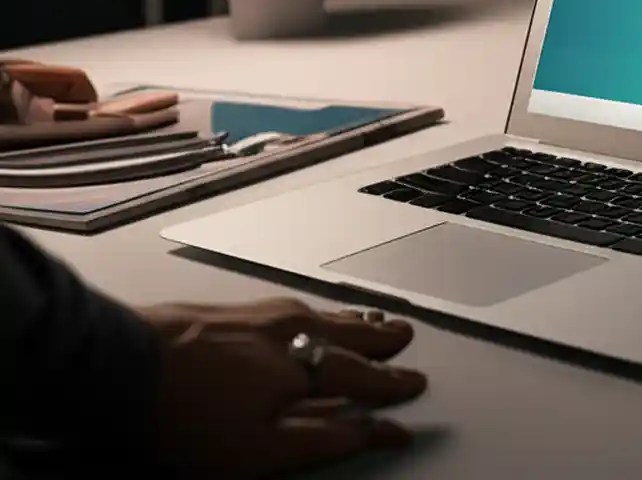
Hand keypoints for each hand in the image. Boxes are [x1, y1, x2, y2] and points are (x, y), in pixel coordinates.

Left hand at [136, 297, 427, 477]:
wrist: (112, 366)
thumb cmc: (183, 417)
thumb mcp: (262, 450)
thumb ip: (327, 440)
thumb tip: (381, 431)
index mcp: (301, 369)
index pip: (361, 378)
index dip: (390, 385)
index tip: (415, 385)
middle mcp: (284, 334)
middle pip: (344, 335)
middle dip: (378, 339)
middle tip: (404, 335)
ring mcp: (251, 316)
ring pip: (316, 315)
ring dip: (348, 320)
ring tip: (366, 318)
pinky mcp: (221, 309)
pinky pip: (285, 305)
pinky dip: (309, 310)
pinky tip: (302, 312)